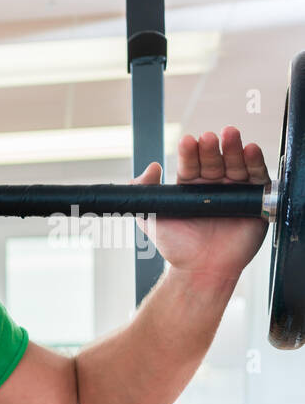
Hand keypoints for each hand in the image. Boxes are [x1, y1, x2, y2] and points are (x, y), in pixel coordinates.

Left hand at [134, 127, 269, 285]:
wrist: (199, 269)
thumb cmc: (176, 246)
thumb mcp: (150, 217)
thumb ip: (145, 192)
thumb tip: (151, 166)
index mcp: (191, 187)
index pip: (191, 164)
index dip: (190, 152)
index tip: (187, 141)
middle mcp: (214, 185)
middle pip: (214, 160)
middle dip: (211, 147)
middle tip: (208, 137)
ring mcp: (235, 191)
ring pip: (236, 164)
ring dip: (234, 148)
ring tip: (230, 134)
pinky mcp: (255, 199)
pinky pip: (257, 178)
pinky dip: (256, 162)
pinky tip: (251, 150)